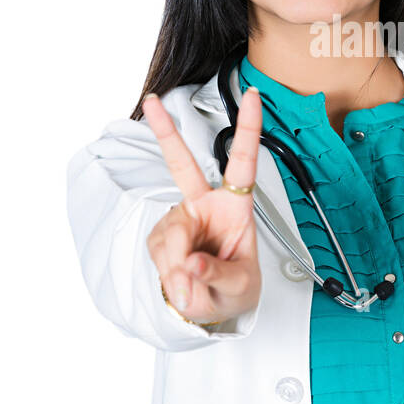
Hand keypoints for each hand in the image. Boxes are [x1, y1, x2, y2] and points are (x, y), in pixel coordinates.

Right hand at [140, 86, 262, 326]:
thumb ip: (216, 275)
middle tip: (152, 103)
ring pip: (171, 236)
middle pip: (182, 165)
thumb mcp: (239, 287)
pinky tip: (181, 281)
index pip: (243, 162)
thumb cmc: (235, 288)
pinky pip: (160, 254)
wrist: (214, 307)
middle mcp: (205, 205)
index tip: (251, 96)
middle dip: (165, 132)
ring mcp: (180, 219)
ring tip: (194, 288)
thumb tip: (190, 264)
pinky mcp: (161, 236)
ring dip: (180, 268)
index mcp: (236, 206)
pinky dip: (170, 275)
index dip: (248, 128)